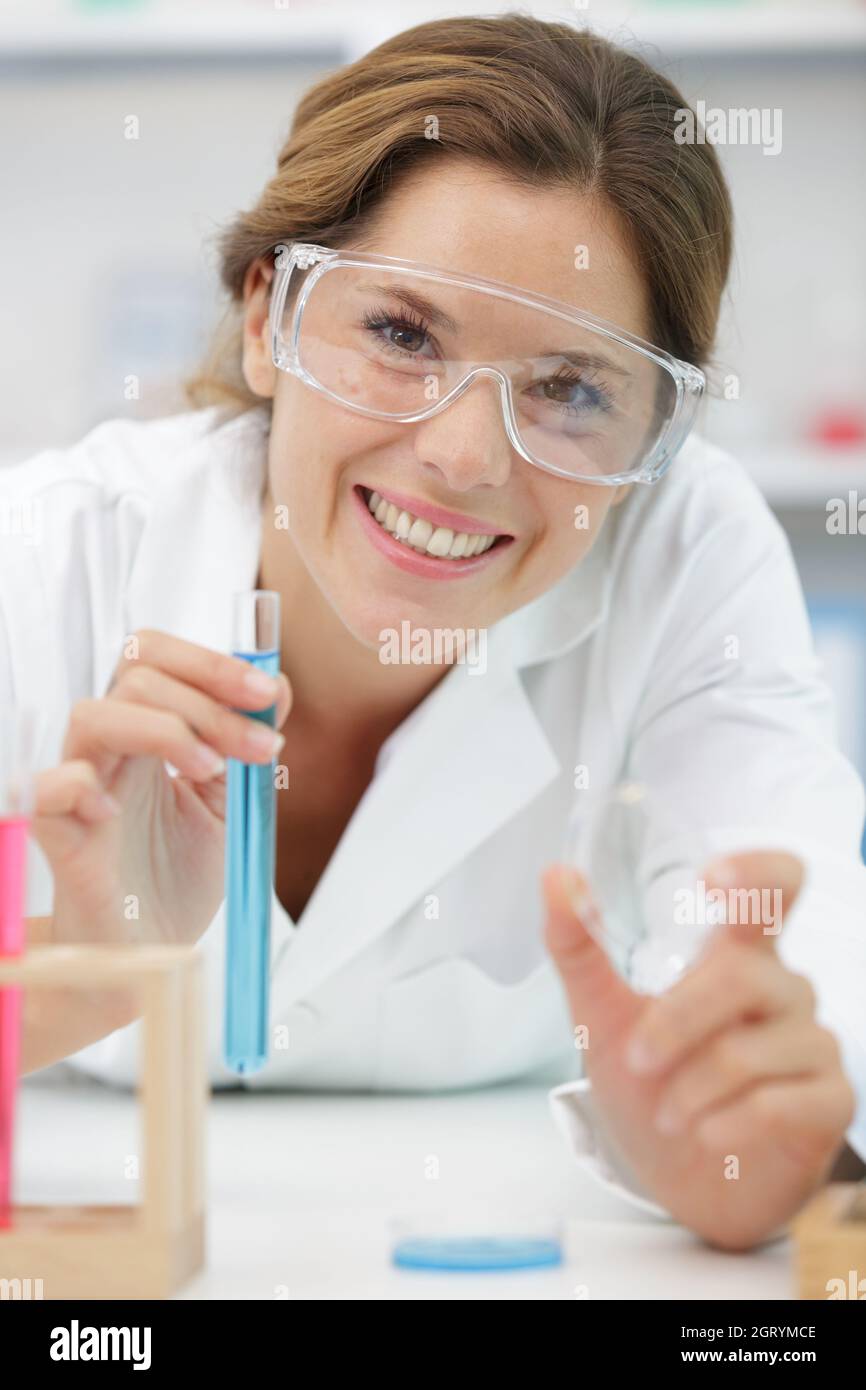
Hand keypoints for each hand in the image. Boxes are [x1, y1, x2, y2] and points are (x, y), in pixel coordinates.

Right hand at [31, 629, 291, 948]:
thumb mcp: (231, 805)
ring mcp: (80, 787)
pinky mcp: (56, 833)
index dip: (211, 664)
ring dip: (164, 730)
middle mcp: (111, 750)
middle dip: (209, 698)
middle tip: (260, 742)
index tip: (266, 693)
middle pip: (136, 676)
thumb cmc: (179, 877)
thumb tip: (274, 686)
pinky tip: (118, 811)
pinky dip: (81, 787)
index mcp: (148, 732)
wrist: (153, 948)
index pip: (160, 661)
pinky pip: (47, 788)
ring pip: (93, 716)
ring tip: (211, 770)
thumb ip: (247, 747)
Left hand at [542, 850, 855, 1249]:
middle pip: (741, 976)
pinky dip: (727, 1123)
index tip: (713, 879)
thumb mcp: (602, 1015)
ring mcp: (813, 1043)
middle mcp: (783, 988)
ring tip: (669, 1114)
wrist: (679, 1176)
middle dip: (676, 1023)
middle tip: (638, 1061)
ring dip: (690, 1089)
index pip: (777, 887)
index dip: (757, 873)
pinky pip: (779, 1103)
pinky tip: (708, 1134)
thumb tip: (555, 875)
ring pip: (749, 1050)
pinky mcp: (830, 1100)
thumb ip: (578, 946)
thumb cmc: (652, 1084)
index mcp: (736, 954)